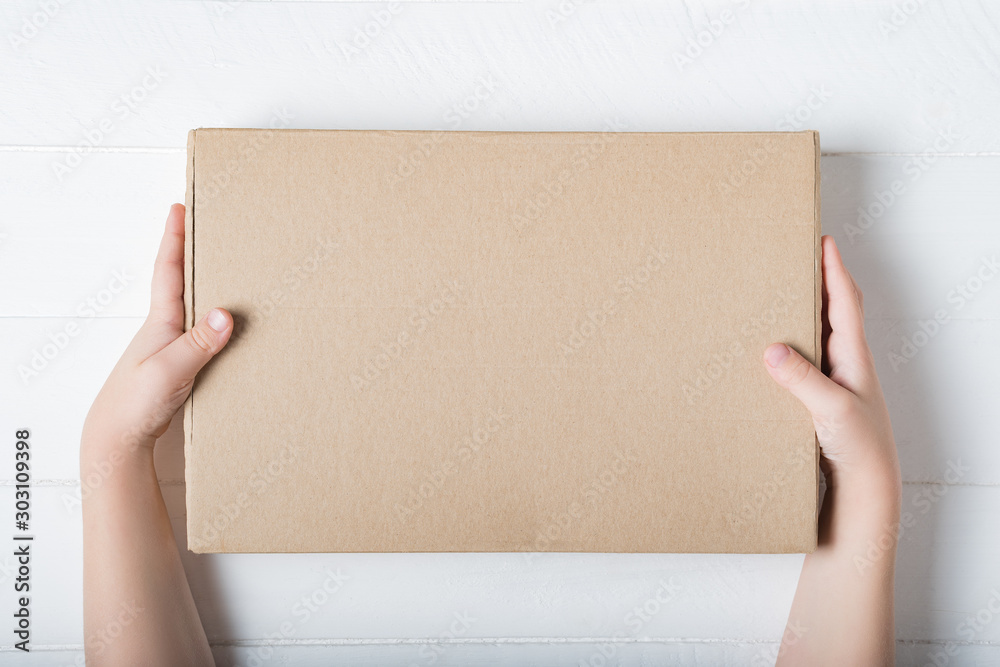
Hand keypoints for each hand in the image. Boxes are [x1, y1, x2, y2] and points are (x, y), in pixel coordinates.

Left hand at [81, 203, 232, 460]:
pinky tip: (230, 329)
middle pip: (182, 282)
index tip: (178, 208)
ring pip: (194, 309)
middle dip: (193, 254)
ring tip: (229, 271)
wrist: (119, 439)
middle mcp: (166, 330)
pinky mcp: (180, 367)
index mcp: (161, 322)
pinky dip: (216, 325)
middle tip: (208, 228)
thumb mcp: (169, 370)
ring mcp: (172, 348)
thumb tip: (227, 313)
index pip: (168, 271)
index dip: (173, 238)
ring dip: (208, 289)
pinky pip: (202, 336)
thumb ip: (198, 343)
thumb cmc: (134, 403)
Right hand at [768, 235, 899, 666]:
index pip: (845, 303)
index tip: (822, 239)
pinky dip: (781, 355)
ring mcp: (829, 387)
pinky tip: (757, 361)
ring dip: (794, 320)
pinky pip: (796, 369)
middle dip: (813, 286)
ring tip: (767, 302)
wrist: (861, 500)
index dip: (834, 270)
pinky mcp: (813, 408)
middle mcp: (843, 368)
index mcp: (854, 360)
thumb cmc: (858, 455)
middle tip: (788, 262)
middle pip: (829, 315)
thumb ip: (804, 381)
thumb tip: (772, 349)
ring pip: (812, 342)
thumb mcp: (832, 412)